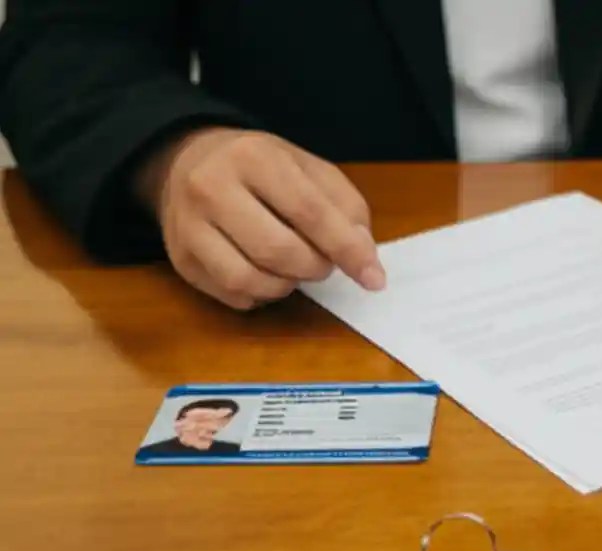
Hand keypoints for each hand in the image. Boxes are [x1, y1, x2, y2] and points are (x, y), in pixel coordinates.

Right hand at [136, 128, 384, 309]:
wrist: (188, 161)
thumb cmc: (261, 168)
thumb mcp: (309, 170)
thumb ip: (346, 209)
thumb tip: (365, 258)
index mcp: (253, 157)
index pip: (309, 212)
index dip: (347, 249)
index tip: (374, 278)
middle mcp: (211, 188)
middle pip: (278, 251)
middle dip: (315, 267)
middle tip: (323, 262)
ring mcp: (188, 226)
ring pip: (250, 280)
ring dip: (287, 285)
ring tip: (294, 267)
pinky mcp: (181, 260)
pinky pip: (233, 295)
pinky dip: (262, 295)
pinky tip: (266, 273)